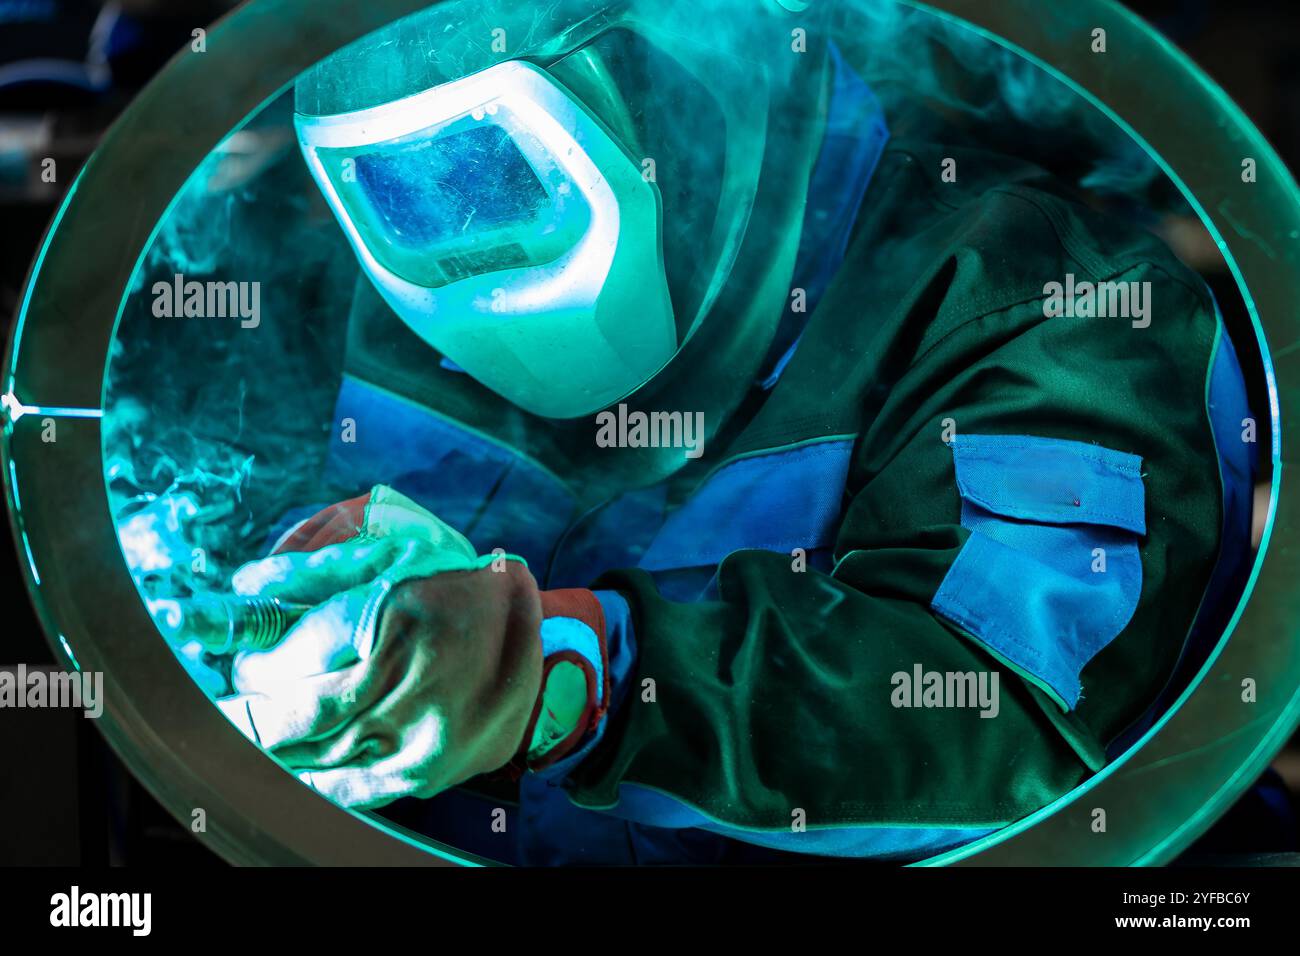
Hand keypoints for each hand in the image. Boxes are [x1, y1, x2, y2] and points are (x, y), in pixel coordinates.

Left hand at [217, 487, 543, 808]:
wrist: (541, 638)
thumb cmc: (458, 587)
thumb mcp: (396, 555)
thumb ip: (320, 569)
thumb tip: (247, 586)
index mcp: (396, 619)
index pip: (292, 659)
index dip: (253, 667)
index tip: (242, 665)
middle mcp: (409, 684)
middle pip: (299, 716)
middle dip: (249, 716)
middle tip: (224, 709)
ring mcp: (421, 736)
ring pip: (321, 756)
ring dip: (275, 750)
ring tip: (249, 736)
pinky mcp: (429, 769)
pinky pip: (353, 789)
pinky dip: (313, 782)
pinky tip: (290, 771)